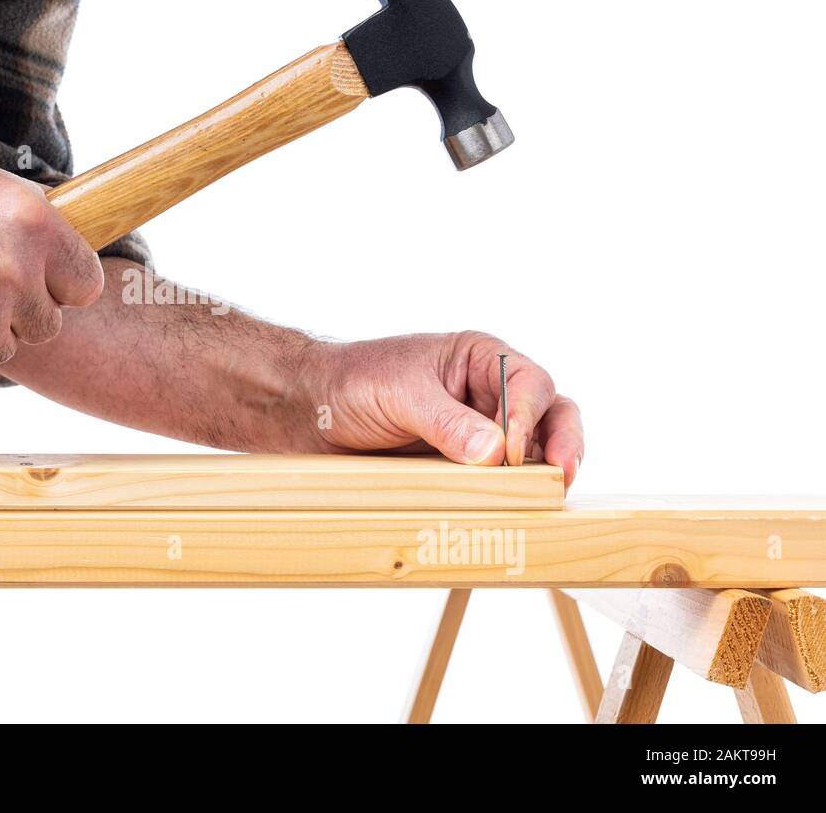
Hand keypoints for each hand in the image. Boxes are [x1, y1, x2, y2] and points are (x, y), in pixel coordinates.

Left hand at [304, 332, 583, 484]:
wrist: (308, 410)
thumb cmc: (352, 382)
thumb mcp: (398, 393)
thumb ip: (446, 421)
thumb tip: (495, 452)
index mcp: (479, 358)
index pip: (529, 383)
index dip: (528, 416)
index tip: (512, 451)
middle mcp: (488, 394)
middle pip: (550, 415)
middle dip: (562, 444)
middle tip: (559, 477)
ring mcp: (480, 433)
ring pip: (535, 452)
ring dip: (541, 474)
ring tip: (540, 499)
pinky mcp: (464, 468)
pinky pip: (500, 483)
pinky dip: (510, 496)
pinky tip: (508, 511)